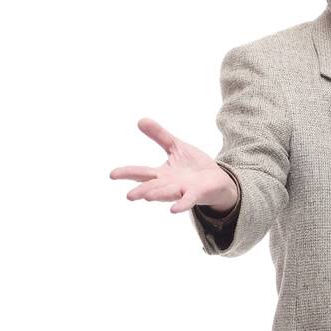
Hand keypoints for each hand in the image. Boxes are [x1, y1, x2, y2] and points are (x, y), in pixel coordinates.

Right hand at [109, 118, 237, 213]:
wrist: (217, 180)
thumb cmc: (194, 166)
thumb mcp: (176, 147)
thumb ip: (159, 136)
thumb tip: (140, 120)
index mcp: (162, 175)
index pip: (142, 173)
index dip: (127, 173)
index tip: (112, 174)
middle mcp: (169, 185)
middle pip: (152, 187)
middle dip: (141, 190)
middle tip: (129, 196)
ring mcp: (182, 191)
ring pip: (167, 193)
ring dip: (157, 195)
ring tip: (146, 197)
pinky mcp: (196, 195)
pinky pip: (187, 201)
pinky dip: (181, 204)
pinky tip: (173, 210)